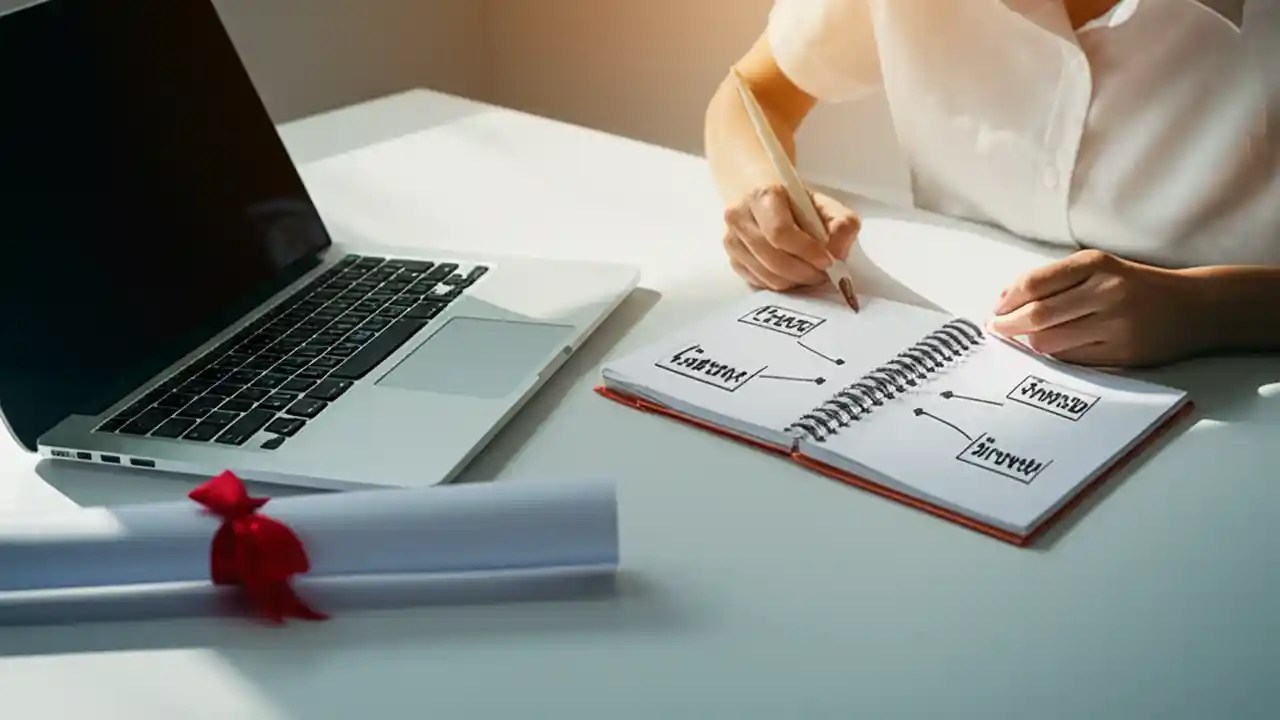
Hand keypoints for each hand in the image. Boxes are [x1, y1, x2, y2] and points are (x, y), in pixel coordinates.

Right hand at [722, 186, 858, 290]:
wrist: (764, 199)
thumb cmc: (796, 203)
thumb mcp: (825, 204)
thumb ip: (842, 224)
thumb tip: (837, 253)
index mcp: (763, 195)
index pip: (781, 232)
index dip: (807, 251)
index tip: (828, 261)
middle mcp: (740, 217)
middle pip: (774, 259)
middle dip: (804, 272)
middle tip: (824, 274)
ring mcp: (732, 240)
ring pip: (767, 276)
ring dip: (795, 281)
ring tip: (811, 273)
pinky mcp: (732, 260)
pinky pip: (760, 284)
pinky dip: (782, 285)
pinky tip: (793, 274)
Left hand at [987, 249, 1207, 366]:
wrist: (1193, 307)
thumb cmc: (1133, 285)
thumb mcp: (1098, 267)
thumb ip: (1053, 280)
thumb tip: (1003, 301)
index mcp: (1096, 264)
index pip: (1034, 283)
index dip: (1007, 300)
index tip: (997, 309)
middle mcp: (1106, 292)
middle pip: (1037, 316)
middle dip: (1009, 326)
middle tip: (999, 329)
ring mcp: (1115, 325)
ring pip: (1050, 342)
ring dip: (1032, 342)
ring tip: (1030, 337)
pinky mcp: (1122, 353)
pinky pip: (1071, 359)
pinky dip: (1056, 355)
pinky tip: (1057, 347)